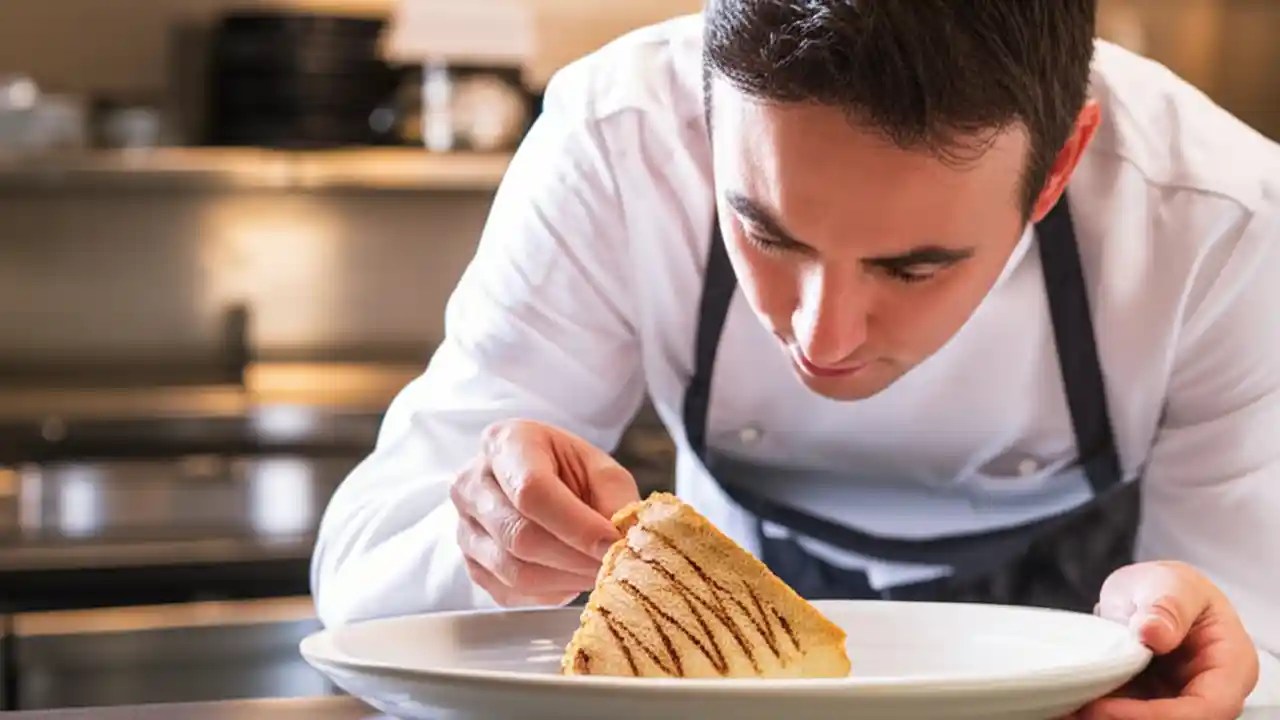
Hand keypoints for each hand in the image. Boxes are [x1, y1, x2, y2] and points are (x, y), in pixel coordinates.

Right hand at [451, 419, 639, 607]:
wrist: (534, 478)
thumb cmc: (568, 470)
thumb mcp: (600, 468)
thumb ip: (615, 499)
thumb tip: (622, 541)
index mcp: (505, 444)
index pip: (532, 491)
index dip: (576, 525)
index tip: (612, 544)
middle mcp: (472, 484)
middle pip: (520, 536)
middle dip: (575, 558)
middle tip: (613, 564)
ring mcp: (464, 527)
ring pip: (515, 572)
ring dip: (566, 579)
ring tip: (597, 571)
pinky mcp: (471, 565)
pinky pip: (511, 593)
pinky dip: (550, 592)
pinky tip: (570, 576)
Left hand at [1066, 561, 1259, 719]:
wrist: (1148, 594)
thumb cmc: (1170, 587)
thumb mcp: (1172, 583)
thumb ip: (1168, 605)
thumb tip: (1155, 633)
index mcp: (1230, 665)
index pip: (1208, 707)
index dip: (1161, 716)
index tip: (1109, 709)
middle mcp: (1208, 691)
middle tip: (1078, 710)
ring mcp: (1177, 701)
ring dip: (1108, 719)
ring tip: (1067, 708)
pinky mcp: (1148, 705)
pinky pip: (1126, 715)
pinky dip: (1098, 713)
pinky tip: (1068, 705)